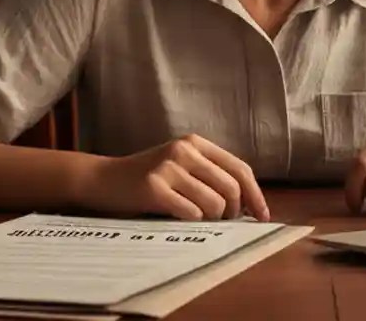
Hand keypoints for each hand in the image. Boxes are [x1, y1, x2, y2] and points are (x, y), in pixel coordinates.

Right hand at [87, 134, 270, 221]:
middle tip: (223, 222)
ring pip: (214, 204)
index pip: (240, 168)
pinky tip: (178, 217)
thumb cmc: (146, 178)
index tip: (262, 216)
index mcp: (195, 143)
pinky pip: (191, 214)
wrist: (103, 179)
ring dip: (211, 220)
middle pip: (231, 188)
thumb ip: (210, 176)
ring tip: (195, 218)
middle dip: (234, 213)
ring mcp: (168, 167)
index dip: (255, 194)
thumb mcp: (180, 166)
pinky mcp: (154, 187)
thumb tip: (248, 205)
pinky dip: (191, 222)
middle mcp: (184, 150)